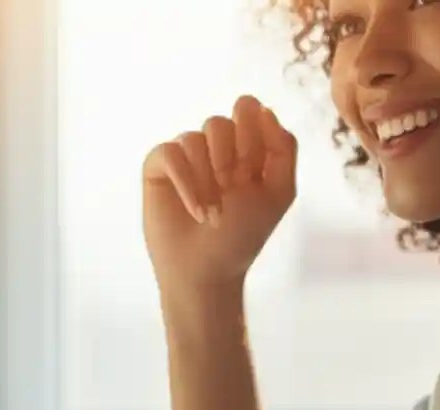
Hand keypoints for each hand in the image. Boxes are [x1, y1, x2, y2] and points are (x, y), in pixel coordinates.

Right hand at [142, 95, 298, 294]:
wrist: (207, 270)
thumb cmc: (242, 233)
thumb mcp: (279, 191)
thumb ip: (282, 147)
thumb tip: (262, 109)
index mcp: (243, 144)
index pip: (249, 111)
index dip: (251, 139)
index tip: (251, 175)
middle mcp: (211, 145)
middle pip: (219, 122)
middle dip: (228, 160)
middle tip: (231, 192)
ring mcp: (183, 156)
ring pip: (193, 139)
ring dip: (207, 181)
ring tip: (212, 213)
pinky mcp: (157, 168)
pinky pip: (169, 154)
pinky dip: (186, 184)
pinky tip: (196, 211)